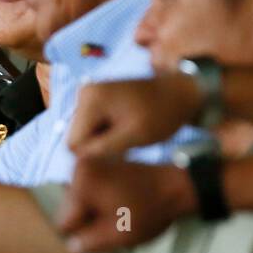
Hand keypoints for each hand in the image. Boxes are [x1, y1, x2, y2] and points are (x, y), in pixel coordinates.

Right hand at [57, 158, 195, 252]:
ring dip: (92, 213)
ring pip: (78, 202)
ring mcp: (88, 164)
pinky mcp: (98, 165)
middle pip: (70, 209)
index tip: (101, 236)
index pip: (65, 221)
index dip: (82, 235)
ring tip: (116, 215)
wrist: (177, 187)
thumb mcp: (120, 235)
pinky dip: (97, 202)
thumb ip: (90, 244)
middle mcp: (78, 168)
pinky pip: (87, 192)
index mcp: (81, 183)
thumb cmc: (149, 210)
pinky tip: (116, 207)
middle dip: (86, 221)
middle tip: (111, 226)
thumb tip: (71, 248)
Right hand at [66, 73, 201, 157]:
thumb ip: (104, 149)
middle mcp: (84, 94)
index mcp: (91, 100)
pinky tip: (123, 128)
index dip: (95, 153)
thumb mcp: (135, 136)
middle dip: (98, 145)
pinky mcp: (94, 99)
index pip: (74, 143)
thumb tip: (78, 159)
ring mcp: (88, 95)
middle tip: (126, 141)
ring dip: (102, 140)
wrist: (179, 93)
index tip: (120, 149)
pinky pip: (90, 126)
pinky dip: (104, 132)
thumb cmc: (161, 115)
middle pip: (76, 137)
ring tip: (126, 134)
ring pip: (82, 133)